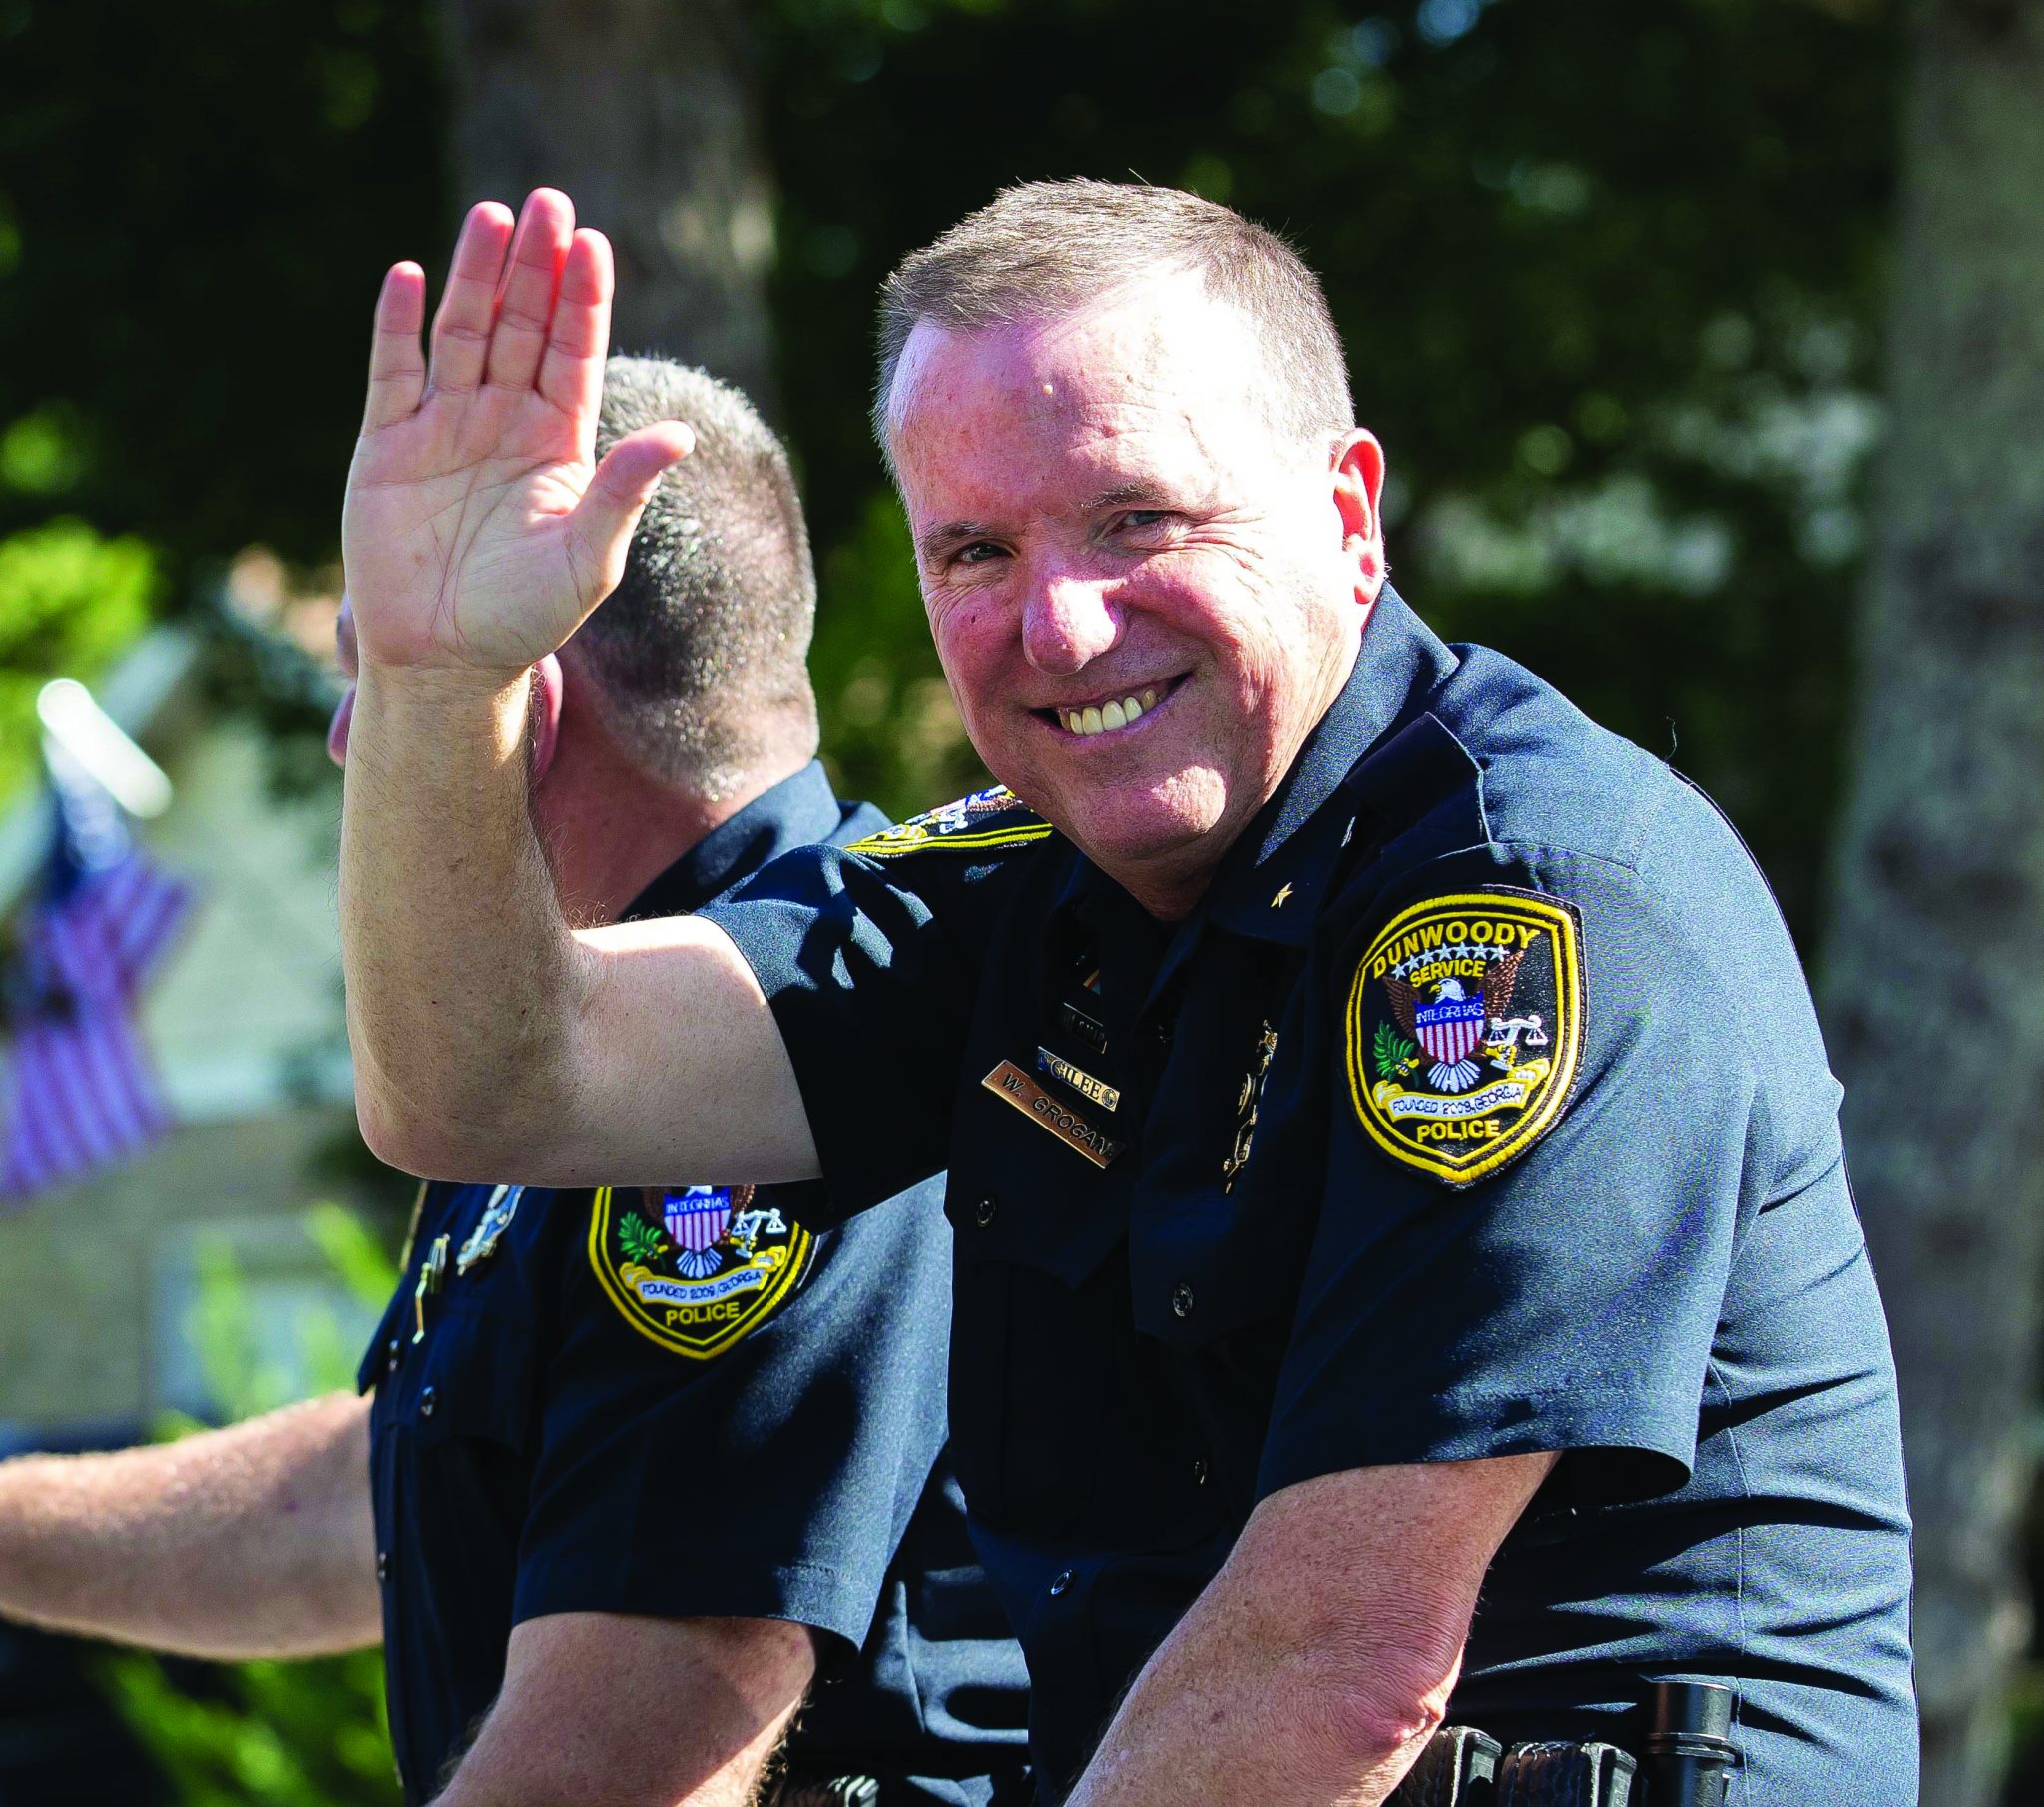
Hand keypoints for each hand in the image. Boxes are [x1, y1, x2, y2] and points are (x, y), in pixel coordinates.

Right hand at [341, 189, 693, 678]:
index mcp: (559, 445)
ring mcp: (444, 428)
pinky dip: (400, 325)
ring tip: (492, 216)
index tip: (595, 244)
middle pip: (522, 327)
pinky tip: (412, 277)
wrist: (445, 663)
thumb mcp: (588, 558)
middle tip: (548, 201)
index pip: (575, 355)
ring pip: (463, 334)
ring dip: (476, 276)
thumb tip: (682, 434)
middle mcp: (504, 423)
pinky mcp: (386, 445)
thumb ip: (625, 492)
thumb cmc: (526, 619)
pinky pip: (394, 372)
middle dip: (535, 267)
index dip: (583, 300)